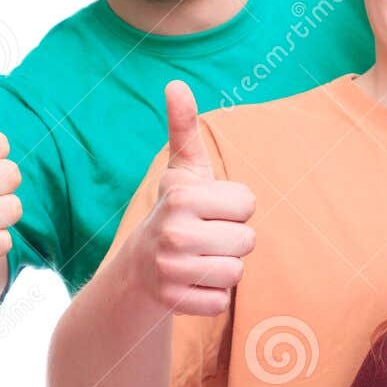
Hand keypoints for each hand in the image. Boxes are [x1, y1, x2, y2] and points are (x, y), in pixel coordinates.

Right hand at [126, 80, 254, 316]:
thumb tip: (176, 84)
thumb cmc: (176, 211)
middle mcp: (173, 232)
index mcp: (182, 197)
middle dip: (232, 240)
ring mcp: (171, 270)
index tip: (210, 210)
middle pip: (247, 241)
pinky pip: (222, 301)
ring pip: (237, 272)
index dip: (235, 209)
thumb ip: (184, 128)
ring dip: (224, 268)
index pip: (248, 205)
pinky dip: (212, 296)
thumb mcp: (183, 171)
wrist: (139, 267)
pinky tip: (191, 283)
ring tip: (199, 259)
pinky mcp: (174, 302)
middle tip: (205, 237)